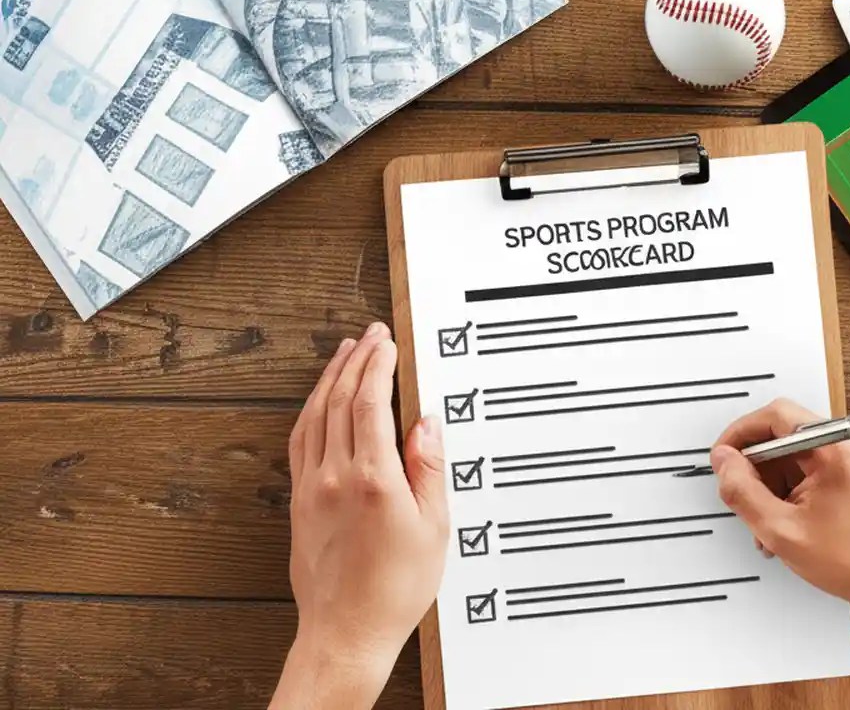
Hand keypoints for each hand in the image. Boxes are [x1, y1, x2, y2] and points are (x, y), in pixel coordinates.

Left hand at [272, 322, 449, 708]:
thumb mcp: (433, 527)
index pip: (370, 402)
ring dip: (329, 378)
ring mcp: (311, 488)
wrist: (347, 631)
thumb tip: (426, 425)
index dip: (378, 365)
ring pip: (314, 415)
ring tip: (343, 354)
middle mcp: (335, 477)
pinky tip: (319, 403)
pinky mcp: (298, 502)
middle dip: (355, 360)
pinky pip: (300, 440)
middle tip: (369, 337)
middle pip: (340, 399)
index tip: (387, 343)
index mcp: (373, 479)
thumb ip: (428, 469)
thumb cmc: (394, 589)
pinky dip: (311, 411)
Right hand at [710, 400, 849, 620]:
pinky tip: (788, 522)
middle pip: (783, 435)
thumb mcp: (782, 529)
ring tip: (770, 524)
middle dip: (758, 470)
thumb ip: (743, 491)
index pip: (775, 416)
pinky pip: (812, 467)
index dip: (740, 435)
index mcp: (836, 446)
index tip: (724, 459)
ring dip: (774, 485)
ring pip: (794, 454)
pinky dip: (793, 490)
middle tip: (746, 500)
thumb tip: (723, 462)